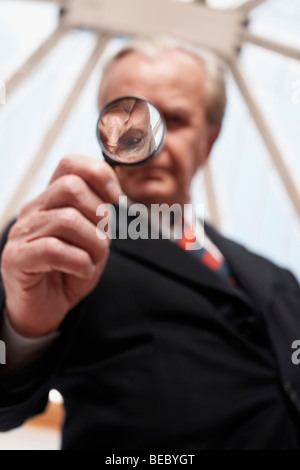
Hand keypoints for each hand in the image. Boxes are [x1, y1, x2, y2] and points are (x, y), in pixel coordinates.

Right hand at [1, 155, 121, 336]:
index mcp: (52, 200)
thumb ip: (98, 216)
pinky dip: (79, 262)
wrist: (44, 309)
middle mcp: (34, 211)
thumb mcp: (92, 238)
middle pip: (71, 187)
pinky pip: (54, 250)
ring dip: (94, 244)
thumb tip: (111, 196)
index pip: (70, 165)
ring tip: (93, 260)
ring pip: (67, 220)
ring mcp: (22, 234)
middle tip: (101, 238)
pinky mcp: (16, 259)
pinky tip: (82, 271)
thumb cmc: (70, 271)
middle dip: (99, 214)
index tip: (114, 198)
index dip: (98, 173)